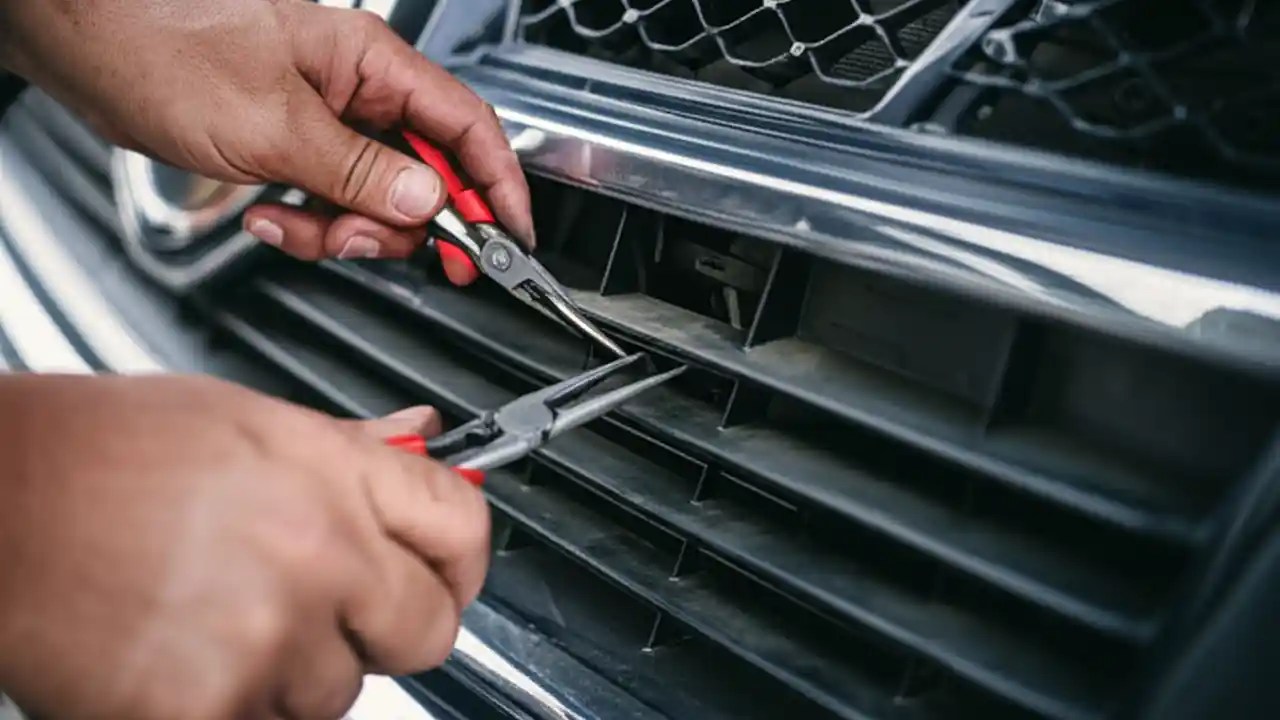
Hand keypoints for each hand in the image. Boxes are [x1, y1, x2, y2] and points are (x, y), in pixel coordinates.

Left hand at [0, 0, 531, 283]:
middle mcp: (356, 90)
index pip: (467, 129)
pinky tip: (267, 217)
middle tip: (372, 246)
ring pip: (374, 198)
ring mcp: (324, 120)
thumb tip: (427, 205)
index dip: (497, 187)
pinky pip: (327, 201)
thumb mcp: (275, 126)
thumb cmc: (164, 46)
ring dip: (340, 231)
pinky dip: (304, 225)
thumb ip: (361, 172)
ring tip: (296, 227)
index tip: (510, 238)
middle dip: (400, 223)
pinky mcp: (292, 145)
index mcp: (371, 65)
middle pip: (423, 174)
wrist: (83, 42)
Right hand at [0, 374, 488, 719]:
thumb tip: (425, 442)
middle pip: (429, 630)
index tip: (449, 574)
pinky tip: (188, 657)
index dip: (464, 559)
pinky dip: (239, 707)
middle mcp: (317, 555)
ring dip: (300, 672)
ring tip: (222, 617)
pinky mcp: (207, 710)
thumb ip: (348, 449)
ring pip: (341, 692)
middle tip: (331, 610)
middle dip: (390, 628)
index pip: (463, 527)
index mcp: (333, 473)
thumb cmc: (100, 453)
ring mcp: (267, 639)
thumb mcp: (245, 421)